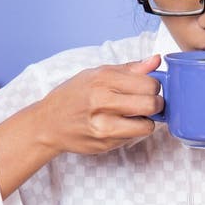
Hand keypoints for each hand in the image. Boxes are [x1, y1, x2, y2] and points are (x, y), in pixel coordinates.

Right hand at [37, 54, 163, 155]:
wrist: (48, 123)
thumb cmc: (73, 96)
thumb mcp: (97, 74)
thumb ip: (129, 69)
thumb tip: (156, 60)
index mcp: (102, 78)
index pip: (149, 83)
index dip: (155, 86)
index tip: (148, 88)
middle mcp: (102, 101)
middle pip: (151, 104)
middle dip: (157, 104)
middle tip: (150, 103)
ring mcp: (103, 125)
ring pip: (147, 126)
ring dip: (147, 121)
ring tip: (136, 116)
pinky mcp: (104, 143)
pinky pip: (133, 137)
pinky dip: (132, 131)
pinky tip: (120, 125)